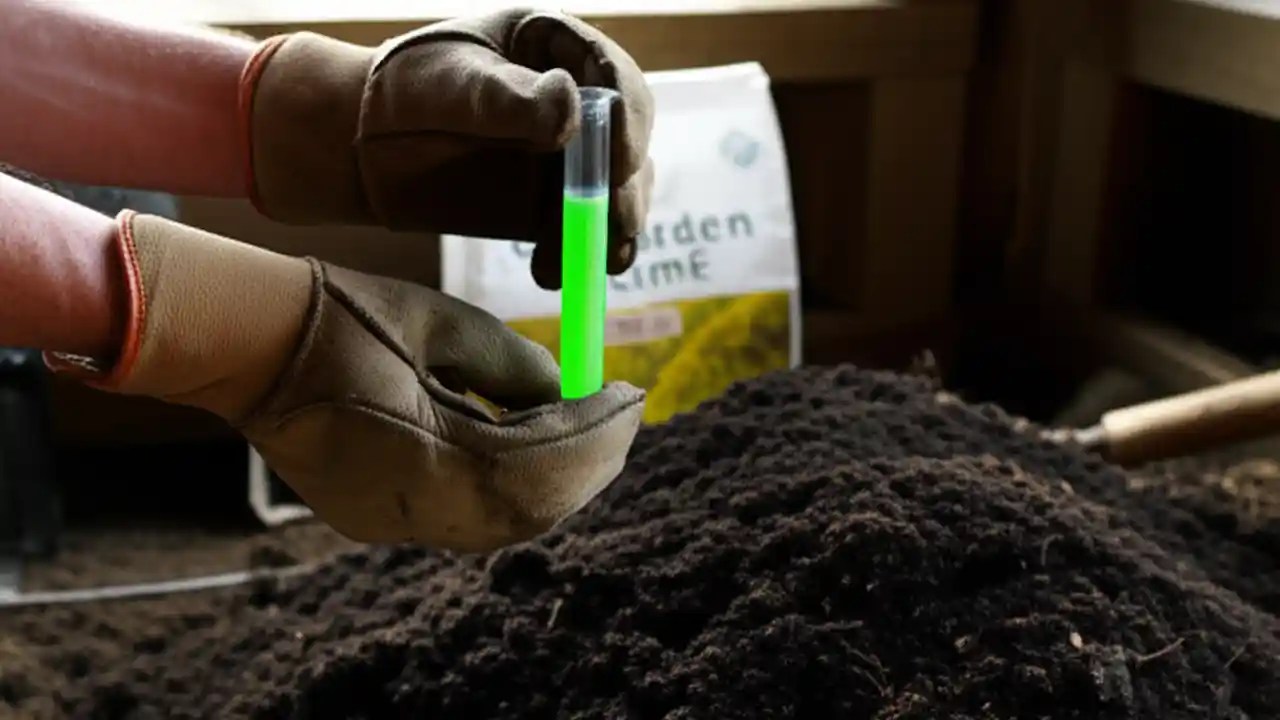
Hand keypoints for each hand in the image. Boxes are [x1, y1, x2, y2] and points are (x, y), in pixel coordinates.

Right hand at [47, 212, 643, 551]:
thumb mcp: (442, 322)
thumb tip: (569, 390)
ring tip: (588, 432)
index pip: (541, 464)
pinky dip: (512, 492)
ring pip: (502, 525)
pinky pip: (466, 522)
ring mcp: (390, 523)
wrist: (245, 344)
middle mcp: (412, 508)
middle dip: (587, 464)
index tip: (632, 397)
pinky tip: (533, 452)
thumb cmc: (341, 314)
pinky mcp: (376, 521)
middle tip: (620, 417)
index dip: (598, 435)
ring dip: (554, 482)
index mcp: (426, 455)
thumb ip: (514, 364)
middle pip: (530, 509)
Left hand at [239, 8, 655, 289]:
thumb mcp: (452, 84)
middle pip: (628, 143)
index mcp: (558, 48)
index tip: (617, 163)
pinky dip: (579, 256)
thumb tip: (569, 109)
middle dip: (624, 188)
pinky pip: (584, 232)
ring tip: (580, 263)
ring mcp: (571, 155)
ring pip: (616, 193)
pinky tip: (550, 273)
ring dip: (607, 231)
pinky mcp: (555, 202)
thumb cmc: (404, 91)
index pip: (615, 79)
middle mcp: (579, 101)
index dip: (628, 121)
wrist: (363, 145)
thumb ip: (507, 98)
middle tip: (612, 224)